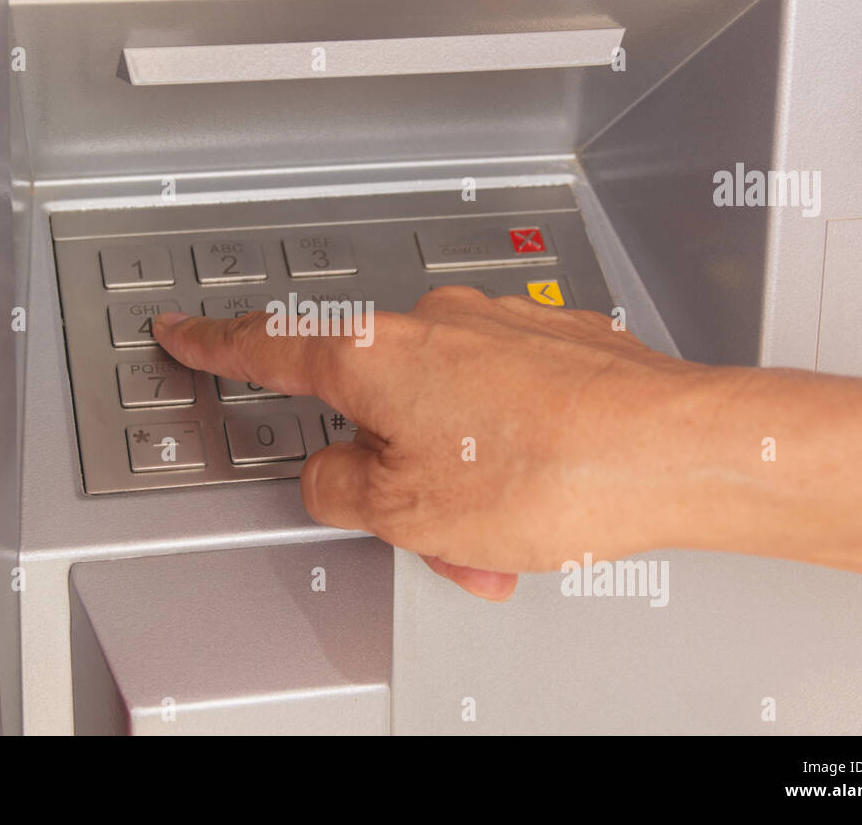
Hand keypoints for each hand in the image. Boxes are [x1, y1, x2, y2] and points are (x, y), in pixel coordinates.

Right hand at [154, 287, 723, 600]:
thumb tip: (334, 473)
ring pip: (444, 420)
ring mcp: (498, 328)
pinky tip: (539, 504)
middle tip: (430, 532)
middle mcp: (434, 323)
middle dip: (395, 477)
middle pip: (375, 407)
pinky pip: (500, 410)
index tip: (184, 330)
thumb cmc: (554, 471)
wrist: (677, 450)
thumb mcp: (403, 512)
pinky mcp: (554, 345)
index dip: (214, 344)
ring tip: (502, 538)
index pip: (267, 345)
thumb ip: (337, 489)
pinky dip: (504, 460)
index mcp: (375, 354)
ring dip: (458, 483)